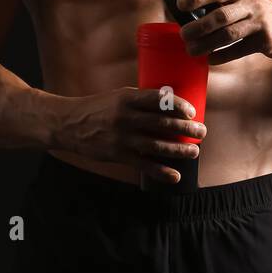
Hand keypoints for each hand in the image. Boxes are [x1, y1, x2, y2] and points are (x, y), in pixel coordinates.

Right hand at [55, 86, 206, 183]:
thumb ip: (141, 100)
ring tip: (194, 151)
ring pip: (157, 145)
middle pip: (162, 123)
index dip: (178, 106)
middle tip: (202, 132)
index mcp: (128, 98)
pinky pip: (144, 165)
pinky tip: (175, 176)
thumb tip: (169, 103)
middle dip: (186, 129)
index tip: (192, 112)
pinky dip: (161, 171)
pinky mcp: (118, 155)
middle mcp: (126, 117)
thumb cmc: (98, 108)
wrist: (69, 124)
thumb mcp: (118, 96)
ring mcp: (122, 137)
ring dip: (179, 150)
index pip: (158, 100)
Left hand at [177, 0, 271, 63]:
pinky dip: (223, 56)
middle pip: (219, 16)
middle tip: (182, 35)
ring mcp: (260, 22)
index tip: (180, 5)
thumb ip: (224, 0)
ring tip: (192, 51)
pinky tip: (210, 60)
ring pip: (228, 35)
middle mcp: (252, 3)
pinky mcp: (266, 40)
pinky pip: (239, 50)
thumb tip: (190, 7)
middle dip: (198, 26)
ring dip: (207, 44)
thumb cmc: (262, 12)